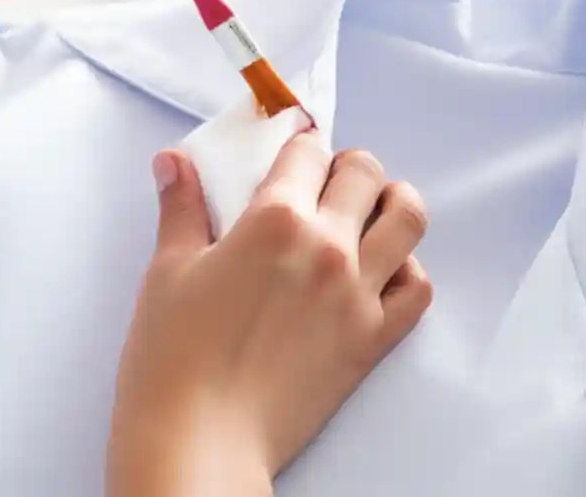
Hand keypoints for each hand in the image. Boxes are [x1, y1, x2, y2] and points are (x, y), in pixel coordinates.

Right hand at [107, 135, 432, 495]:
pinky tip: (378, 271)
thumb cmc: (172, 358)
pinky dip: (407, 269)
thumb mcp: (168, 271)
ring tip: (369, 212)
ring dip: (392, 202)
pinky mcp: (372, 339)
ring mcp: (357, 293)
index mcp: (274, 219)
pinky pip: (417, 288)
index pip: (306, 152)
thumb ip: (181, 208)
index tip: (292, 153)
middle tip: (325, 182)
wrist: (200, 439)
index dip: (298, 146)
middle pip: (365, 173)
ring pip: (408, 219)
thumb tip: (175, 162)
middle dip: (346, 166)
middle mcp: (327, 246)